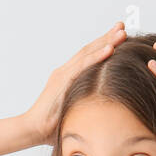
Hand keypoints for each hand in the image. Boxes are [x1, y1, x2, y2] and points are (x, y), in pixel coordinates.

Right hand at [23, 21, 127, 144]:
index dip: (104, 45)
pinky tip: (110, 49)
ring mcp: (63, 75)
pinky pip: (83, 66)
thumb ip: (87, 104)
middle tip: (122, 26)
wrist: (32, 129)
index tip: (119, 36)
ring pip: (87, 54)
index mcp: (68, 77)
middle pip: (89, 50)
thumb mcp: (75, 111)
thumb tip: (106, 111)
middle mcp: (65, 72)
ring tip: (122, 33)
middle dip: (107, 37)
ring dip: (106, 42)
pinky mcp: (62, 81)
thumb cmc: (53, 126)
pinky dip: (97, 57)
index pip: (88, 57)